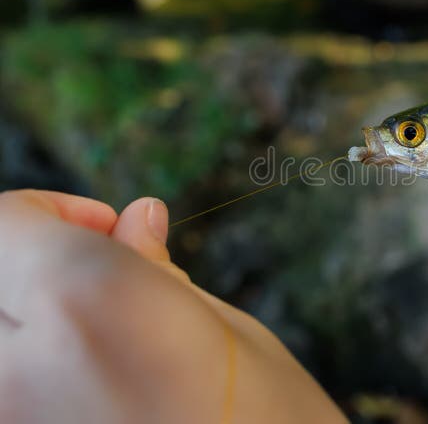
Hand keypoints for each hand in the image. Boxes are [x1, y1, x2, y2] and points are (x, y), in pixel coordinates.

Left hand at [0, 189, 346, 423]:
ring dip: (24, 324)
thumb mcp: (228, 334)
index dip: (55, 214)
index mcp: (85, 306)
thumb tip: (135, 218)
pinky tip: (83, 387)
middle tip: (97, 280)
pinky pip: (6, 391)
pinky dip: (29, 372)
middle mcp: (12, 373)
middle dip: (32, 264)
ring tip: (94, 344)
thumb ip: (156, 274)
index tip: (104, 230)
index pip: (6, 223)